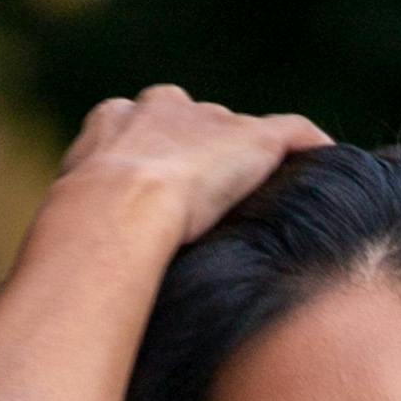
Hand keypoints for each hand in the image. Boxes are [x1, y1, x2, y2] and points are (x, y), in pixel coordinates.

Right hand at [60, 85, 331, 246]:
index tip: (166, 192)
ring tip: (275, 194)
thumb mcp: (71, 228)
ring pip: (240, 132)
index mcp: (115, 123)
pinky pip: (292, 133)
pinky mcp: (253, 138)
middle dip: (207, 154)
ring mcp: (210, 121)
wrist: (115, 212)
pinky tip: (329, 168)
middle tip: (221, 201)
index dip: (158, 160)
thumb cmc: (81, 234)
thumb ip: (86, 235)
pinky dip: (310, 147)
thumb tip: (73, 292)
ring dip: (254, 159)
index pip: (144, 130)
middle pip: (195, 124)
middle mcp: (163, 109)